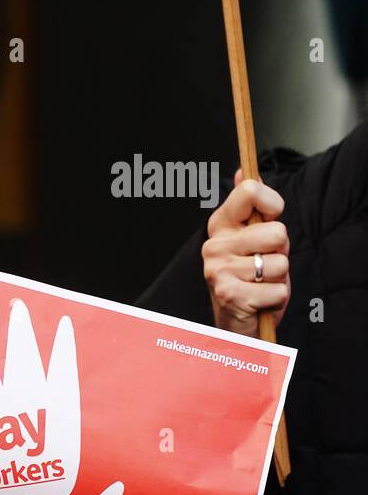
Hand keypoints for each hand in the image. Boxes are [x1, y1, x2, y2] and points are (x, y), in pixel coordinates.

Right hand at [203, 172, 289, 336]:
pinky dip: (275, 299)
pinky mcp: (229, 294)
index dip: (273, 204)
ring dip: (278, 279)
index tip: (270, 218)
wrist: (235, 322)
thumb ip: (249, 206)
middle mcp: (214, 245)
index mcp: (220, 225)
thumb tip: (242, 171)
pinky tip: (258, 301)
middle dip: (280, 252)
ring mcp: (218, 270)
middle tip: (263, 265)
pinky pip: (277, 289)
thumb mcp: (251, 238)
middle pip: (277, 232)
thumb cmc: (248, 279)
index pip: (250, 191)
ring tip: (260, 284)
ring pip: (279, 263)